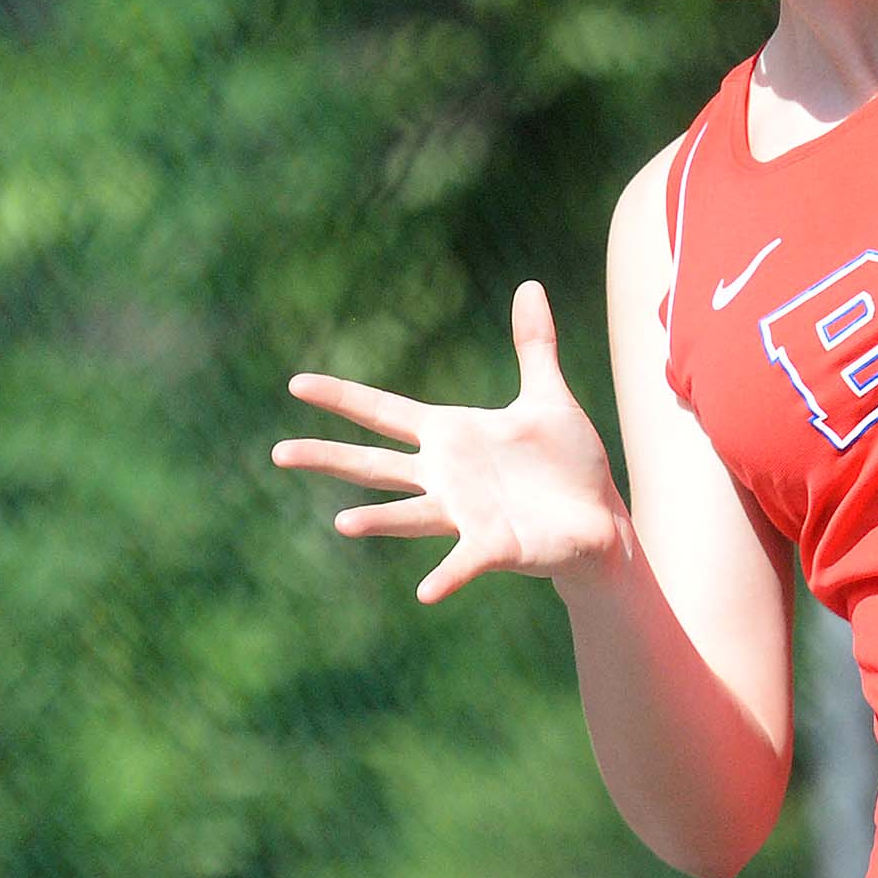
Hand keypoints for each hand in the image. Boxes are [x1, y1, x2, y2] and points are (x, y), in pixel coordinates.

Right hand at [273, 282, 624, 604]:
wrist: (600, 519)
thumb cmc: (566, 463)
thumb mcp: (548, 396)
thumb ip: (534, 344)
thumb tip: (531, 284)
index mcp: (452, 436)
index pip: (384, 412)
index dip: (342, 397)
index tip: (295, 383)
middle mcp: (446, 477)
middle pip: (376, 465)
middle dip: (329, 457)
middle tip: (277, 453)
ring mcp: (465, 514)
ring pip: (410, 516)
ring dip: (378, 521)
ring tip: (341, 522)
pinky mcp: (494, 547)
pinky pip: (464, 563)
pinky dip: (446, 577)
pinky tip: (426, 593)